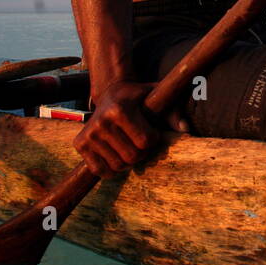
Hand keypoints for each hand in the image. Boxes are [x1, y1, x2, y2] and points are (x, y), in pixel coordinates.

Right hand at [72, 80, 188, 177]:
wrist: (111, 93)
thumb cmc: (139, 97)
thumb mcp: (156, 98)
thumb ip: (172, 112)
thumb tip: (185, 129)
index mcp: (119, 109)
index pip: (146, 141)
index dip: (154, 139)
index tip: (151, 130)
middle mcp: (101, 122)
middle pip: (133, 156)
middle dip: (142, 152)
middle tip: (140, 141)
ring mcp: (88, 134)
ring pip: (119, 166)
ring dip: (128, 160)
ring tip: (128, 145)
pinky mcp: (80, 144)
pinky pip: (101, 171)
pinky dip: (111, 169)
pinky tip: (115, 154)